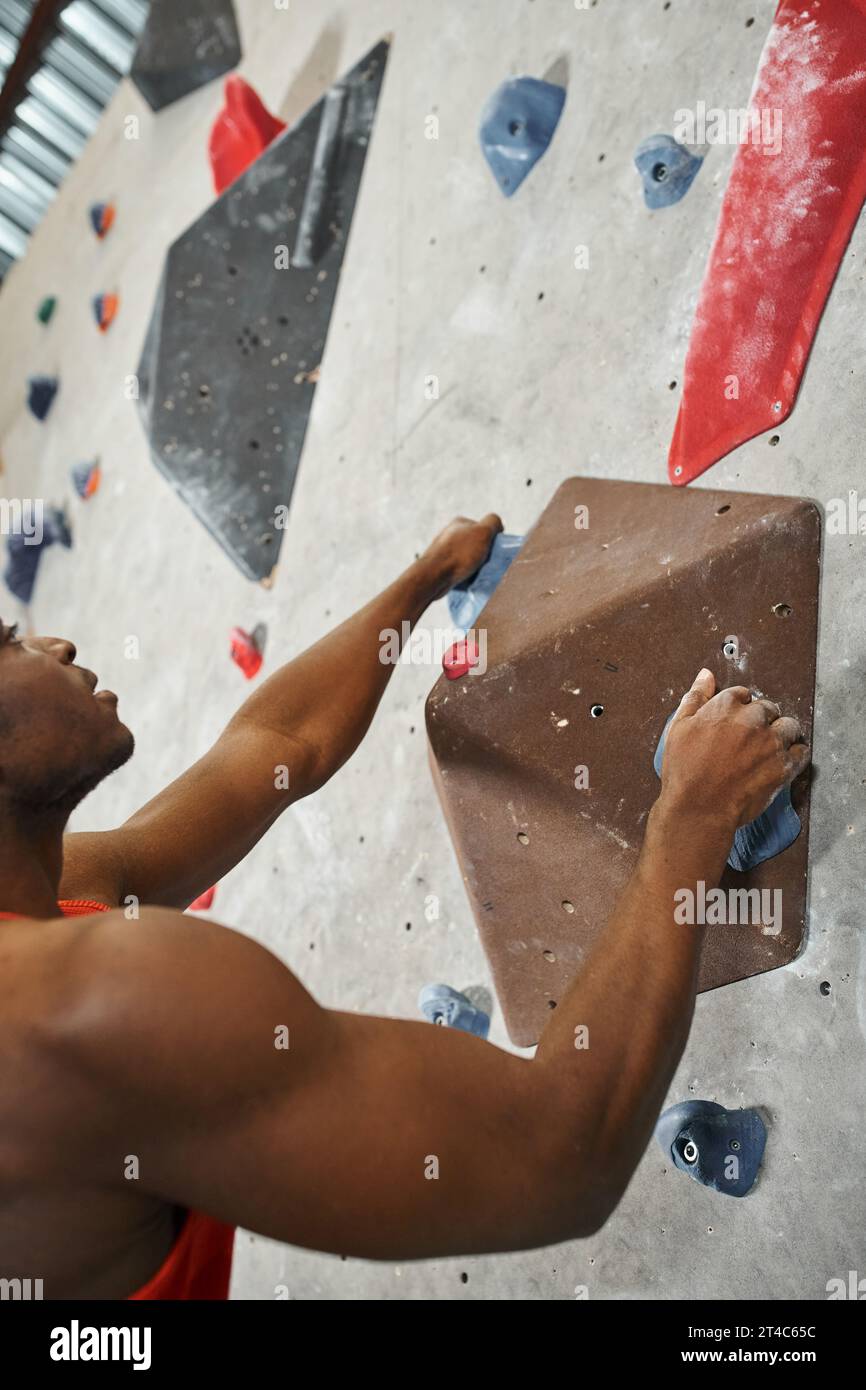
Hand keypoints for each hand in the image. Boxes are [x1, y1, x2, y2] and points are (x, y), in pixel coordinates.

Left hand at [420, 514, 502, 599]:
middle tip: (487, 563)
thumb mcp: (482, 532)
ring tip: (477, 573)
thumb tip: (497, 526)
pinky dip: (465, 574)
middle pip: (476, 543)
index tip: (493, 550)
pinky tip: (467, 579)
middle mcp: (451, 534)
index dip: (491, 539)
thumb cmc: (459, 553)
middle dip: (483, 553)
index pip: (483, 528)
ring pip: (468, 557)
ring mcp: (444, 550)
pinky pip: (459, 569)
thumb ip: (493, 522)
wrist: (434, 576)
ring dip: (475, 565)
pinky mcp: (441, 566)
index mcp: (460, 522)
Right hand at [659, 669, 809, 831]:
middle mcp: (752, 720)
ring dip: (781, 733)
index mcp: (725, 707)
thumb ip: (695, 697)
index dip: (740, 707)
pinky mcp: (783, 766)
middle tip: (751, 737)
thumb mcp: (679, 728)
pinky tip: (783, 760)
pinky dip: (795, 754)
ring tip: (769, 747)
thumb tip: (705, 675)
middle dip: (762, 719)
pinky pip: (801, 751)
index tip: (736, 720)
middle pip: (768, 708)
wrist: (698, 809)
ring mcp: (770, 743)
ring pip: (789, 726)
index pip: (743, 694)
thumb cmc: (684, 772)